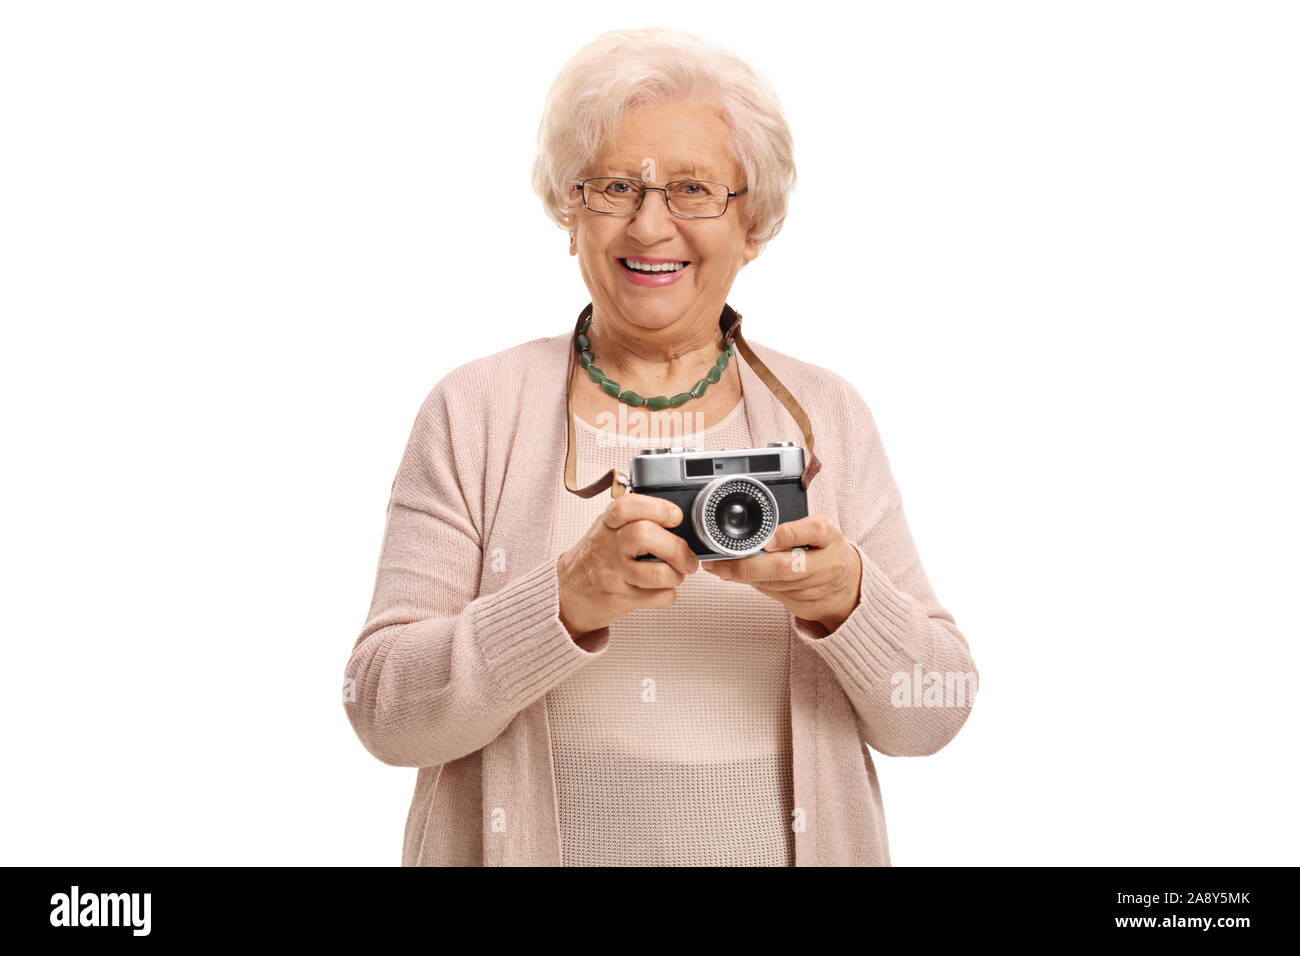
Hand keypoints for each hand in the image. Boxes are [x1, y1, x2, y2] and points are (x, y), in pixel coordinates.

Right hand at [557, 493, 700, 637]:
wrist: (569, 591)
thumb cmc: (596, 556)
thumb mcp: (607, 528)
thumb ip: (635, 519)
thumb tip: (678, 520)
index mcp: (607, 524)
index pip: (628, 507)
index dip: (658, 508)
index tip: (675, 517)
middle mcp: (609, 546)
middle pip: (645, 536)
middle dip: (677, 547)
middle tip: (686, 556)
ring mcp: (614, 574)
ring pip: (657, 573)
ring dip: (677, 575)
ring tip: (675, 573)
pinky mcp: (621, 598)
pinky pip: (658, 597)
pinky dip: (669, 594)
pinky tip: (661, 589)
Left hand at [703, 513, 861, 632]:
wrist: (848, 588)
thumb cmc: (824, 550)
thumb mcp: (816, 531)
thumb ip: (790, 530)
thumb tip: (750, 534)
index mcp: (828, 535)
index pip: (813, 531)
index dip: (788, 535)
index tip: (767, 538)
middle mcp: (826, 561)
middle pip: (787, 566)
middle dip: (751, 566)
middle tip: (723, 562)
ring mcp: (816, 586)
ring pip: (774, 583)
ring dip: (742, 576)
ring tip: (719, 567)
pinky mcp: (804, 603)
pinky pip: (772, 593)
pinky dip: (751, 584)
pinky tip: (734, 576)